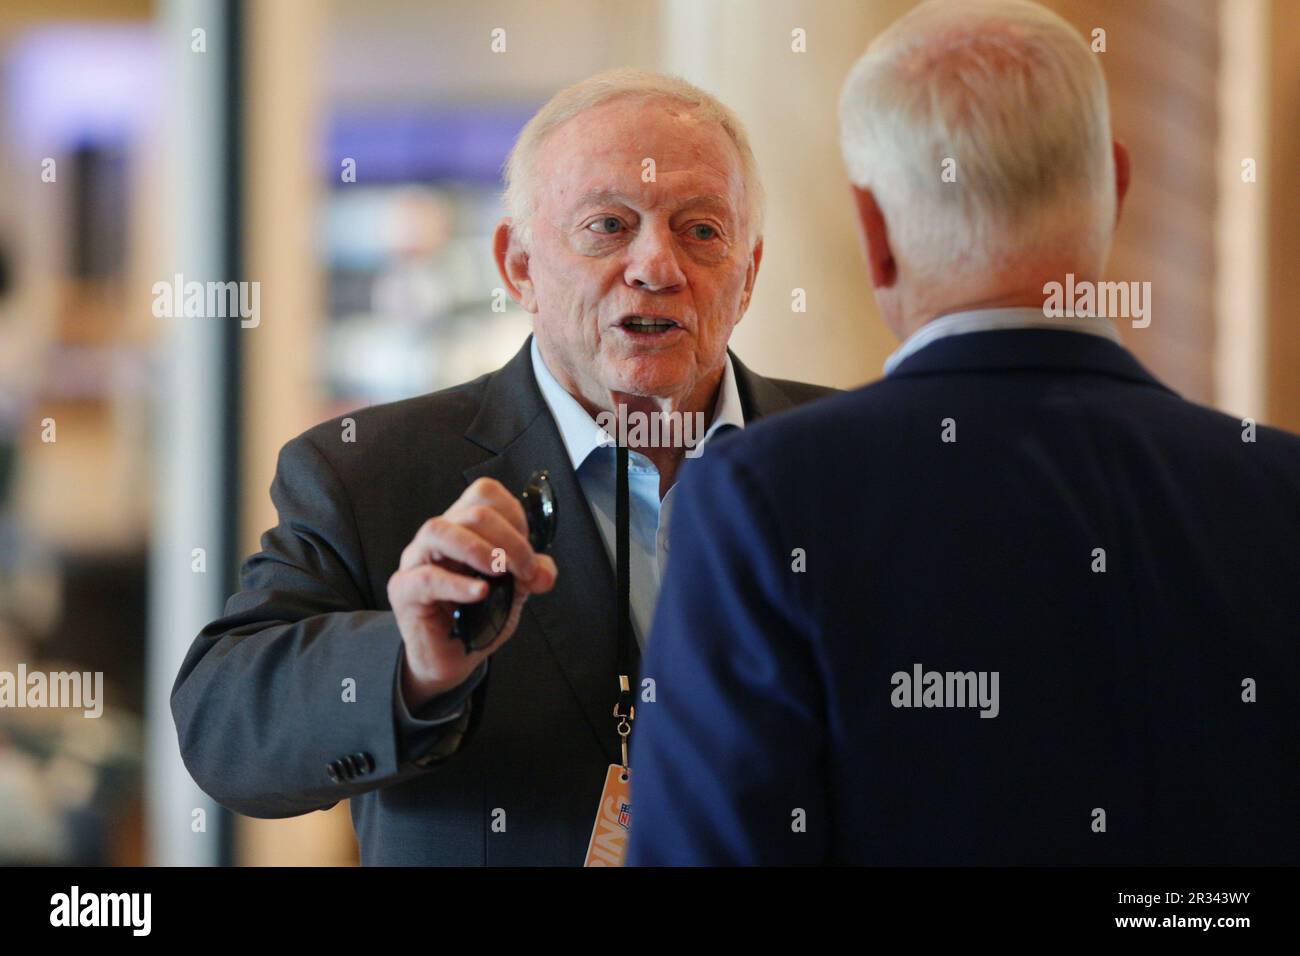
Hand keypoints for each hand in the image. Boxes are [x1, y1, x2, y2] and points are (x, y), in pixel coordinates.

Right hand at [388, 477, 557, 711]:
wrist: (450, 658)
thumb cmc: (478, 616)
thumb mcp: (514, 592)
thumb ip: (530, 575)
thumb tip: (544, 572)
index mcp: (463, 527)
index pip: (485, 493)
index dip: (514, 515)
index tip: (528, 550)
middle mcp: (438, 536)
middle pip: (472, 512)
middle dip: (510, 540)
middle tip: (525, 571)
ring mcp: (416, 560)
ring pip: (438, 530)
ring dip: (478, 549)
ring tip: (499, 572)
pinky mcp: (404, 590)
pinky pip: (427, 577)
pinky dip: (458, 584)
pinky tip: (481, 593)